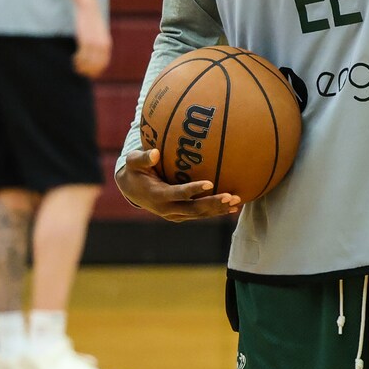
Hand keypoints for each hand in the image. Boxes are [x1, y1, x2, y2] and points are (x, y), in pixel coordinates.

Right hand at [73, 0, 111, 78]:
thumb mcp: (99, 33)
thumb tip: (93, 54)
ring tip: (75, 66)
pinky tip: (73, 59)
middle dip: (87, 71)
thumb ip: (98, 43)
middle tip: (79, 72)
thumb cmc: (91, 19)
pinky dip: (77, 60)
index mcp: (107, 44)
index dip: (96, 71)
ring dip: (81, 66)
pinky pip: (82, 55)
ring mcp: (95, 43)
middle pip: (96, 65)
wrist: (89, 6)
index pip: (103, 63)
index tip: (89, 74)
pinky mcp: (86, 39)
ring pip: (88, 61)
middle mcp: (103, 45)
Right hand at [115, 148, 242, 220]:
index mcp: (157, 195)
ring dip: (218, 209)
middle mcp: (167, 209)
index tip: (210, 183)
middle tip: (231, 196)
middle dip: (213, 204)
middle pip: (194, 209)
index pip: (178, 193)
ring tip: (237, 202)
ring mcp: (174, 214)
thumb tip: (155, 153)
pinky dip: (216, 212)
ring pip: (199, 214)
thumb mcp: (133, 161)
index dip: (193, 190)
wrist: (131, 190)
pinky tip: (232, 208)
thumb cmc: (135, 170)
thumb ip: (142, 158)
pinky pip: (200, 215)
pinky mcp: (180, 216)